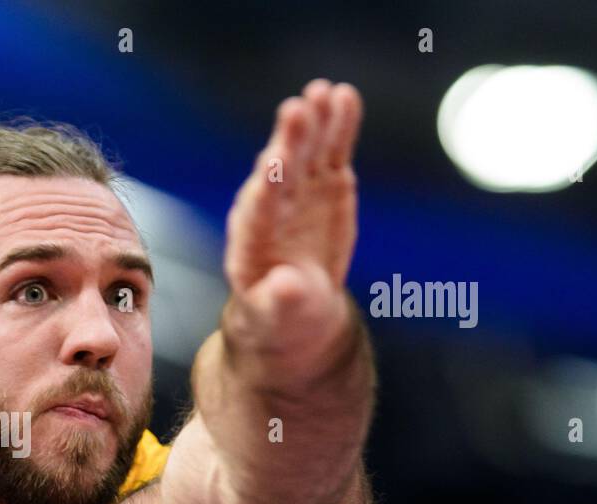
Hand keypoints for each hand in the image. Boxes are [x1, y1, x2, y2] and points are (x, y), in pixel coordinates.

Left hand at [222, 79, 362, 378]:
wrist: (294, 306)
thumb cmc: (279, 316)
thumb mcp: (277, 317)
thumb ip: (280, 300)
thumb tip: (286, 286)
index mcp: (251, 243)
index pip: (258, 210)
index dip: (268, 187)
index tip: (275, 160)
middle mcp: (270, 211)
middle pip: (279, 172)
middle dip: (288, 142)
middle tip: (298, 108)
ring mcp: (297, 194)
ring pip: (305, 153)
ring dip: (314, 122)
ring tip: (325, 91)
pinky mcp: (322, 186)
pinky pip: (330, 151)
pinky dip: (337, 126)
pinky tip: (345, 97)